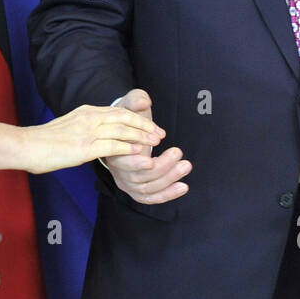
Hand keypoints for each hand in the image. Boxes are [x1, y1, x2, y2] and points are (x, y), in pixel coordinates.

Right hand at [0, 100, 164, 174]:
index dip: (137, 117)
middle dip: (145, 125)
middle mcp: (89, 117)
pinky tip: (140, 153)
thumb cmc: (44, 141)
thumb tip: (95, 135)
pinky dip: (128, 149)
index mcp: (86, 111)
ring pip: (122, 130)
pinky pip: (112, 146)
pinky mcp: (85, 147)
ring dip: (141, 136)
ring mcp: (88, 131)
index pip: (118, 110)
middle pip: (125, 117)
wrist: (27, 145)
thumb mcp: (68, 126)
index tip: (150, 125)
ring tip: (155, 142)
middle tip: (160, 133)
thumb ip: (84, 127)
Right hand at [102, 88, 190, 204]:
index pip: (122, 162)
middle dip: (161, 167)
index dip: (136, 162)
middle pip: (138, 177)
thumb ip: (135, 101)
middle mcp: (119, 172)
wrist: (127, 133)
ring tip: (186, 165)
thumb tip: (143, 101)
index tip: (152, 157)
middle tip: (178, 153)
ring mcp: (128, 183)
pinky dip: (168, 195)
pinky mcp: (138, 191)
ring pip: (147, 188)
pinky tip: (183, 187)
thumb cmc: (129, 120)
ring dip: (168, 179)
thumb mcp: (129, 106)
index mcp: (113, 152)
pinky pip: (152, 198)